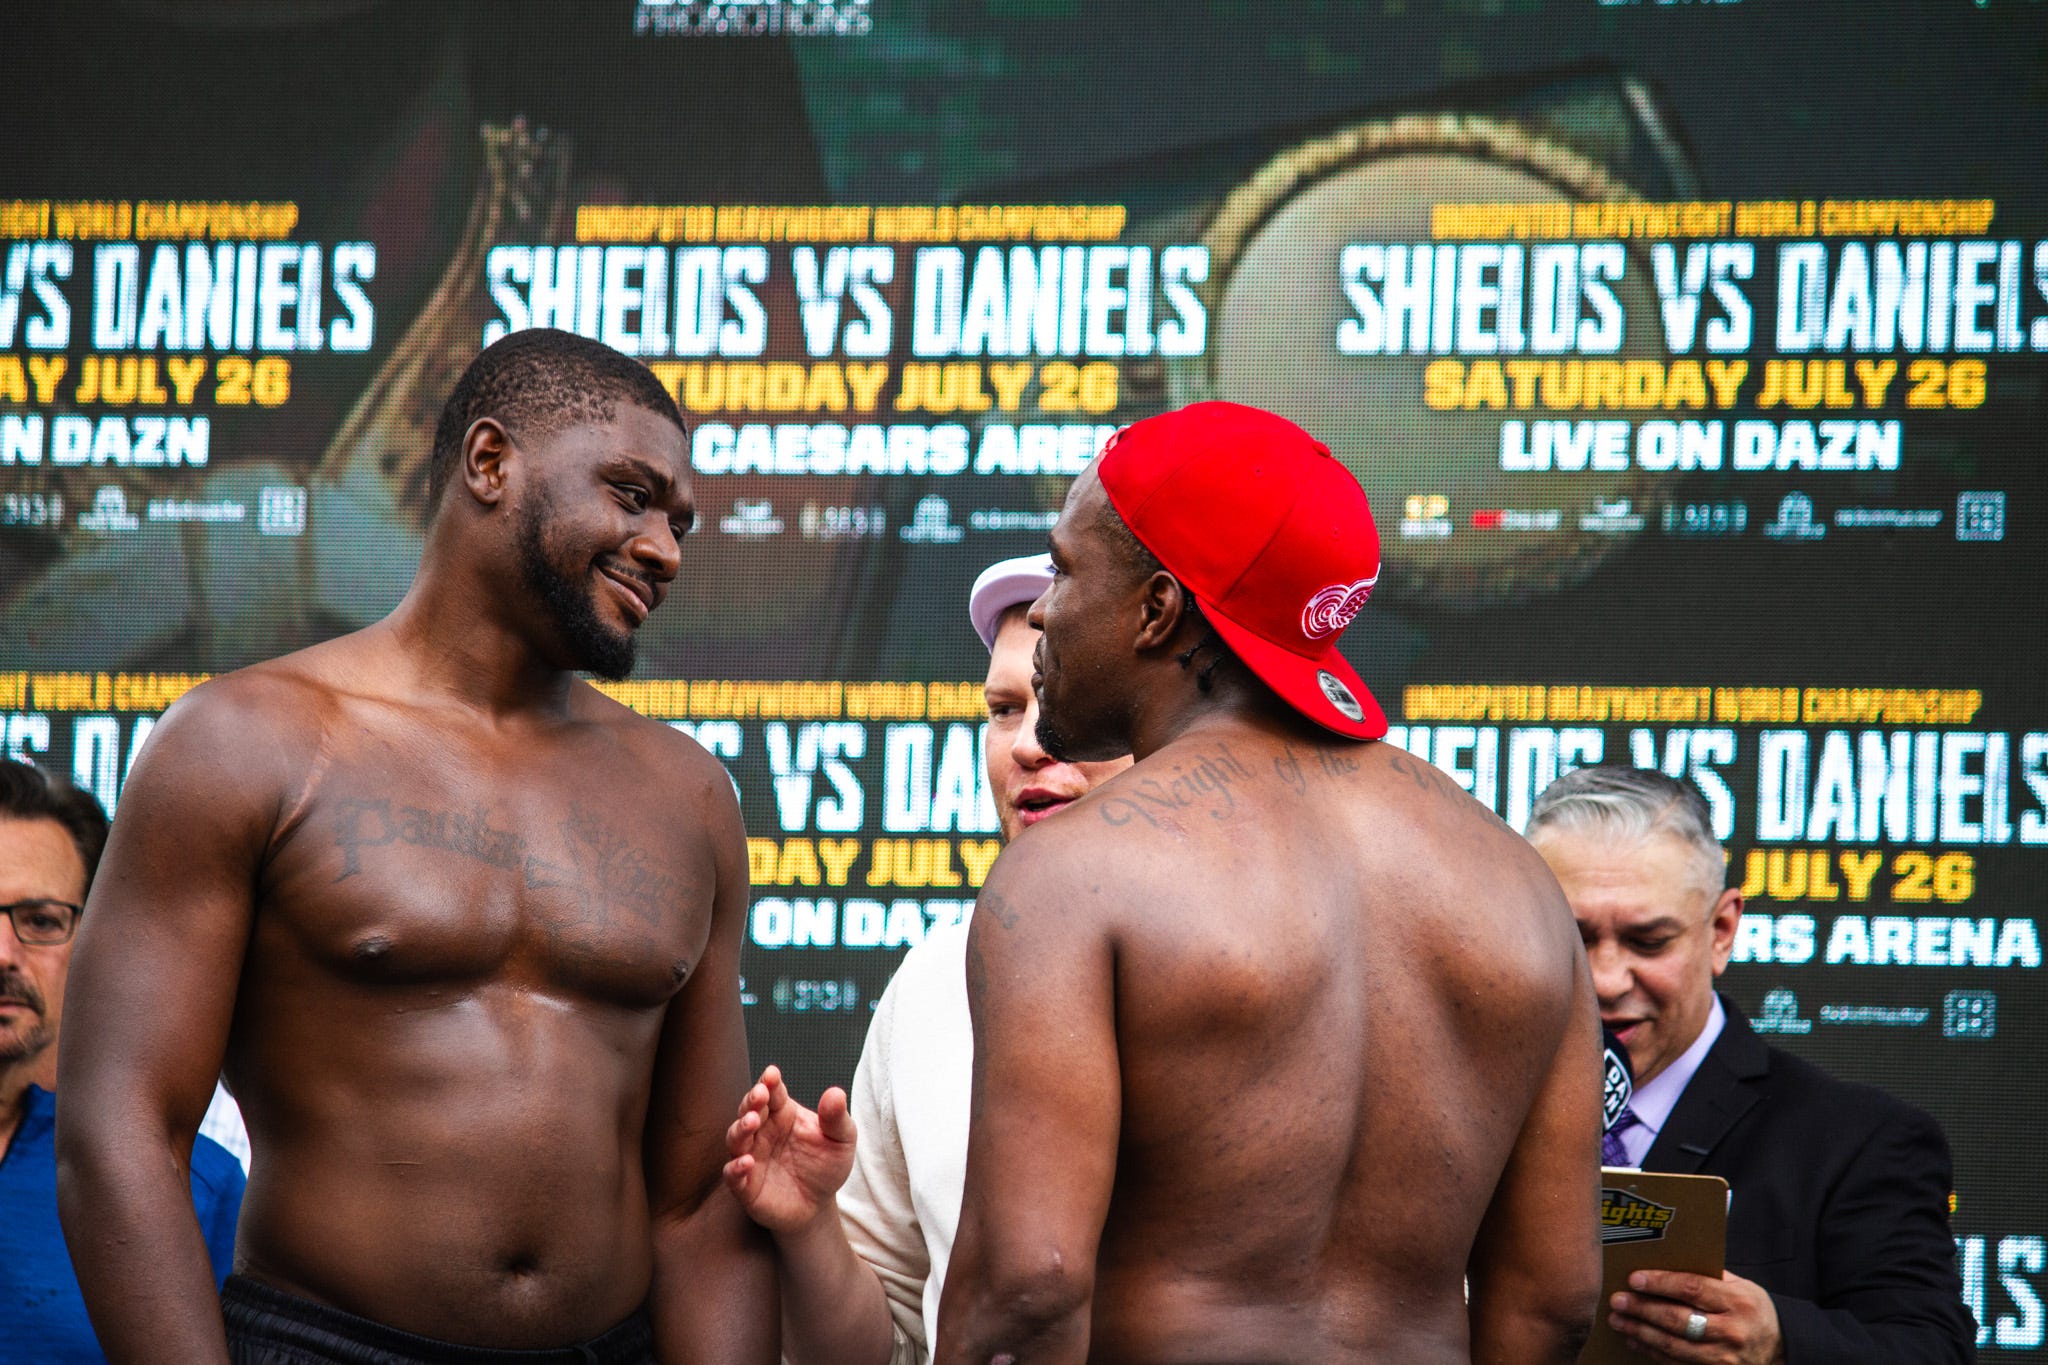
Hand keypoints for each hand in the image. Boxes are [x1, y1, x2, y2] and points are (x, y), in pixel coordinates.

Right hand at [721, 1064, 858, 1234]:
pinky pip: (733, 1174)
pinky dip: (735, 1168)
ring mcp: (751, 1157)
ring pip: (736, 1138)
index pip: (772, 1093)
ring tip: (752, 1122)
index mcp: (783, 1114)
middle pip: (749, 1110)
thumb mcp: (841, 1140)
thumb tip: (836, 1093)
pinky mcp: (745, 1186)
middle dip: (751, 1101)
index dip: (769, 1083)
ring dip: (741, 1128)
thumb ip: (837, 1118)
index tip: (772, 1074)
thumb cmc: (827, 1166)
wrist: (819, 1207)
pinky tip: (745, 1162)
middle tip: (759, 1094)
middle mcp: (762, 1132)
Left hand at [1607, 1269, 1784, 1363]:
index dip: (1661, 1284)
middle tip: (1618, 1300)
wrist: (1782, 1347)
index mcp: (1738, 1301)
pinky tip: (1634, 1339)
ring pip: (1675, 1346)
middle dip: (1643, 1309)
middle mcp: (1731, 1331)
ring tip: (1618, 1320)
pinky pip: (1677, 1364)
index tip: (1635, 1279)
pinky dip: (1652, 1352)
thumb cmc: (1754, 1310)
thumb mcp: (1742, 1286)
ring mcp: (1724, 1357)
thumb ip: (1709, 1275)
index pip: (1693, 1289)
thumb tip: (1667, 1260)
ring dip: (1641, 1332)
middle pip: (1679, 1320)